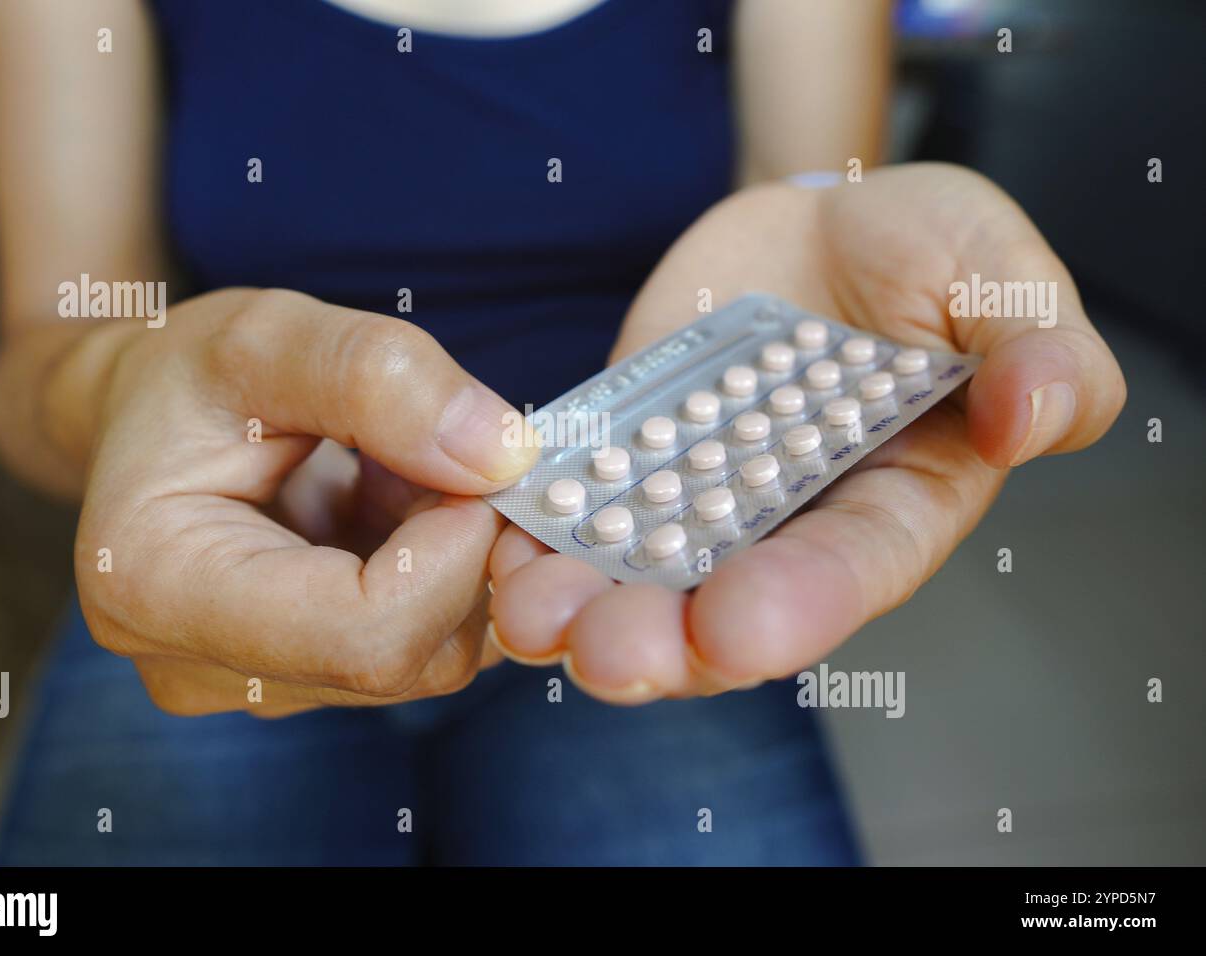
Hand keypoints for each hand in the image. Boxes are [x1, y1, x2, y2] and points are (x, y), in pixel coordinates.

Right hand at [75, 288, 535, 715]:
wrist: (140, 423)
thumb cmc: (184, 379)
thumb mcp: (264, 335)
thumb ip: (376, 377)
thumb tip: (503, 457)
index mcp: (158, 590)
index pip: (369, 638)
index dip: (454, 552)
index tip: (471, 462)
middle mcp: (203, 669)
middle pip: (414, 657)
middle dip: (461, 545)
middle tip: (435, 446)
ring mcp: (259, 687)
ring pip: (434, 653)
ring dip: (450, 551)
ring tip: (388, 468)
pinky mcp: (307, 682)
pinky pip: (426, 643)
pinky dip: (439, 568)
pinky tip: (388, 506)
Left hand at [487, 163, 1125, 702]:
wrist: (820, 221)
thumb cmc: (925, 253)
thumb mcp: (999, 277)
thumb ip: (1037, 347)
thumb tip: (1037, 413)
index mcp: (894, 502)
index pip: (851, 571)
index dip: (797, 607)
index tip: (736, 630)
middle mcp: (788, 523)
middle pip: (726, 604)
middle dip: (665, 638)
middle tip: (608, 653)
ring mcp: (700, 496)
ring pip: (638, 574)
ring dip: (581, 604)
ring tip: (531, 613)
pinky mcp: (630, 456)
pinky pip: (579, 505)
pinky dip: (536, 529)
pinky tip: (495, 543)